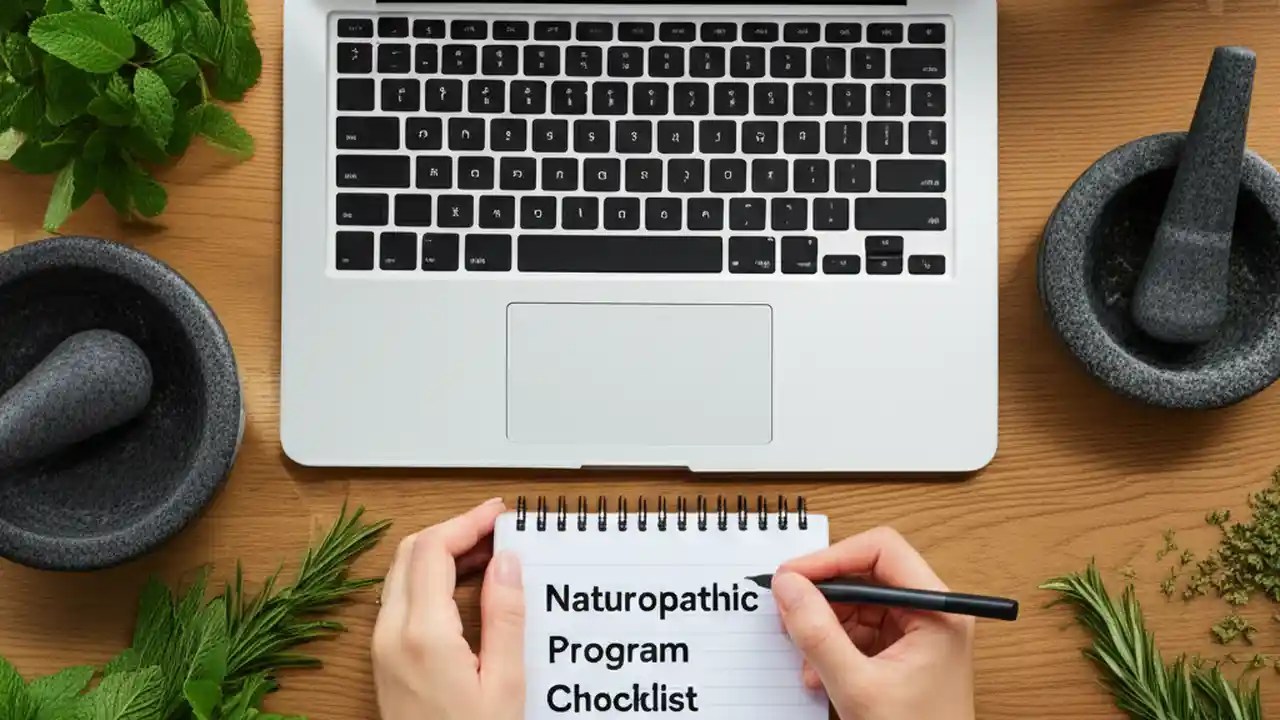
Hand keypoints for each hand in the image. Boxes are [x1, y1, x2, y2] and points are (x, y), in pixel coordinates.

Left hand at [372, 498, 525, 719]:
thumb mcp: (506, 684)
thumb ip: (506, 616)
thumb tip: (507, 562)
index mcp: (423, 635)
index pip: (433, 549)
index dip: (467, 521)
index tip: (498, 515)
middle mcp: (391, 634)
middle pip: (412, 552)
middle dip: (453, 529)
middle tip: (495, 529)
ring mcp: (382, 647)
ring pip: (402, 572)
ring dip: (439, 551)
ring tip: (486, 552)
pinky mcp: (383, 659)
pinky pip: (400, 597)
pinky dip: (429, 577)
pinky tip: (463, 584)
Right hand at [773, 527, 974, 719]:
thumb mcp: (858, 686)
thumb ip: (819, 633)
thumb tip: (787, 586)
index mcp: (938, 610)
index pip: (881, 550)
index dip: (832, 558)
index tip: (793, 577)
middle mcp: (932, 613)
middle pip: (865, 573)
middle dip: (823, 595)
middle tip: (788, 612)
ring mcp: (917, 632)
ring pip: (856, 602)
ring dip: (823, 625)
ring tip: (806, 656)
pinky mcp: (901, 651)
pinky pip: (857, 629)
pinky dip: (831, 645)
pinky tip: (819, 672)